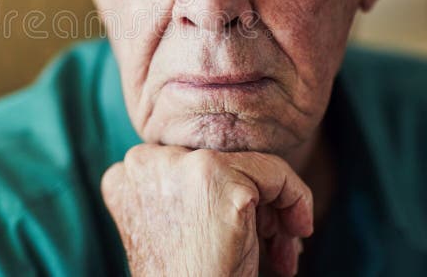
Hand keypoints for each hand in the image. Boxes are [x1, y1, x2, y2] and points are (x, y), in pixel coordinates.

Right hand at [101, 144, 313, 275]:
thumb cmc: (184, 276)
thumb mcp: (170, 223)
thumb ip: (182, 188)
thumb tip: (239, 177)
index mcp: (128, 174)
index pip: (188, 164)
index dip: (218, 201)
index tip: (236, 233)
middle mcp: (145, 160)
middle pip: (217, 162)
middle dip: (249, 204)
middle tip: (268, 244)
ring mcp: (181, 165)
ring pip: (247, 166)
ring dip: (272, 210)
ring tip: (280, 249)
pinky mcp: (218, 178)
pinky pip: (276, 174)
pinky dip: (297, 200)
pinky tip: (298, 231)